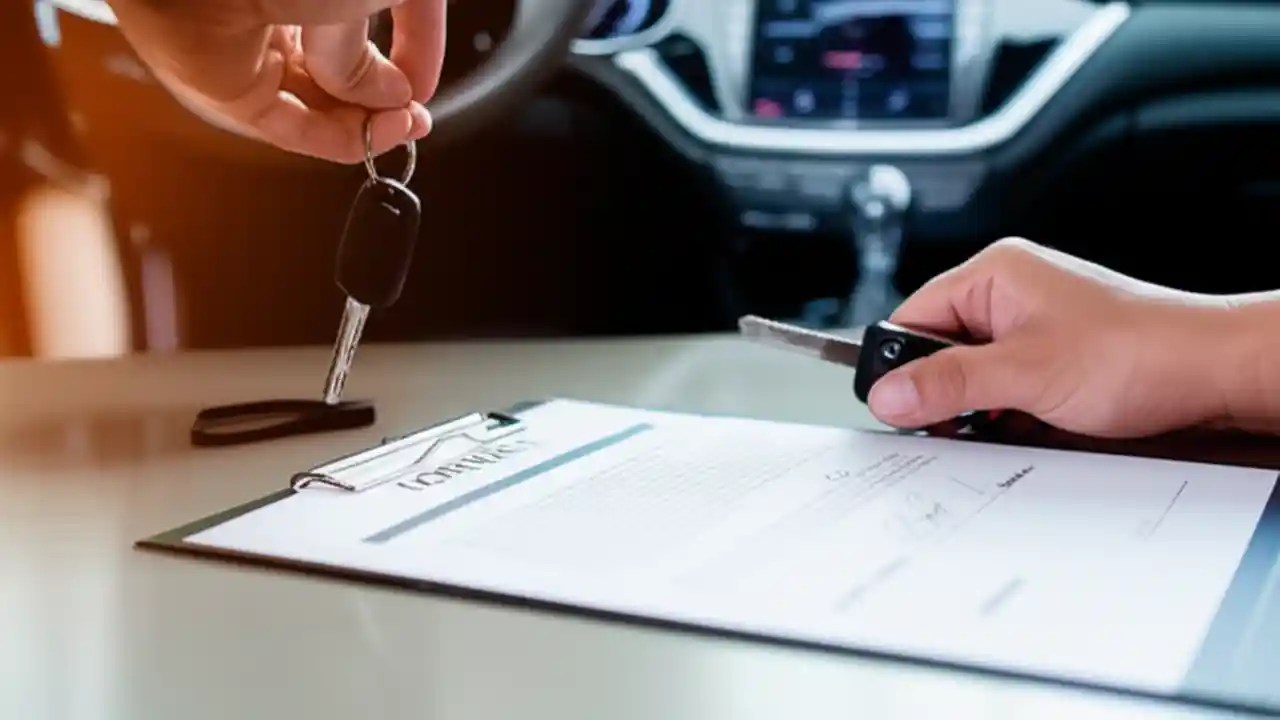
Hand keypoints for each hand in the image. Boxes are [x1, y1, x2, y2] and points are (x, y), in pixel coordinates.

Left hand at [106, 0, 446, 162]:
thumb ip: (375, 54)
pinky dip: (335, 140)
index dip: (410, 55)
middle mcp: (279, 7)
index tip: (426, 80)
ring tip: (403, 126)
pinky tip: (372, 137)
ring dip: (367, 123)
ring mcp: (254, 46)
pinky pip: (289, 127)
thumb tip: (387, 94)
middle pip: (341, 68)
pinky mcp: (230, 87)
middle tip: (415, 115)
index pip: (371, 23)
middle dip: (386, 97)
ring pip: (317, 102)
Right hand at [866, 238, 1249, 438]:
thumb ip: (949, 383)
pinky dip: (1001, 409)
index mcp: (994, 274)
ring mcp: (1030, 324)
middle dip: (941, 389)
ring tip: (999, 420)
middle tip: (948, 422)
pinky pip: (1001, 383)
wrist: (1211, 372)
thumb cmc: (1137, 352)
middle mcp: (1009, 292)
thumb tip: (887, 393)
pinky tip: (1019, 424)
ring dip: (975, 403)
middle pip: (937, 346)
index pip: (913, 315)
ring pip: (970, 370)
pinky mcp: (1049, 354)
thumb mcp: (1025, 374)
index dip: (899, 364)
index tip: (894, 405)